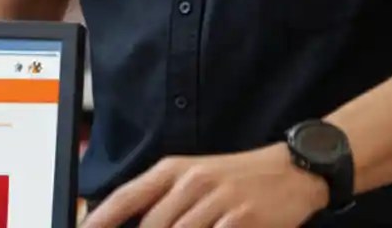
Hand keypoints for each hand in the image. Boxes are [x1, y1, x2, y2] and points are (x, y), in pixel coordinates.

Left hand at [83, 144, 328, 227]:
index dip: (100, 219)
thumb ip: (161, 199)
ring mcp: (217, 201)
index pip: (126, 197)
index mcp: (173, 170)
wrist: (291, 170)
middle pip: (151, 227)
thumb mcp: (193, 176)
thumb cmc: (237, 178)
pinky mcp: (243, 219)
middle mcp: (191, 183)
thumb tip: (132, 221)